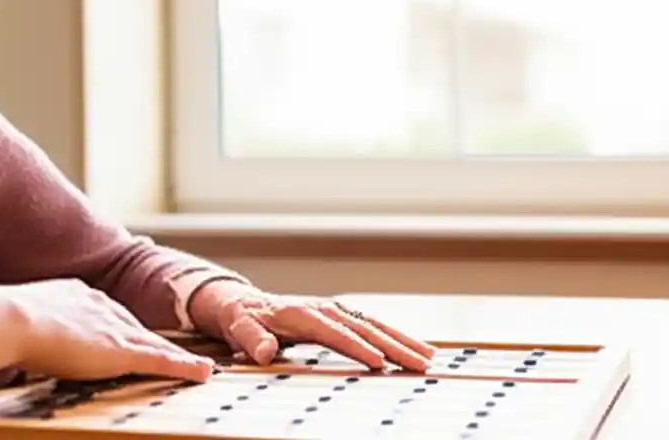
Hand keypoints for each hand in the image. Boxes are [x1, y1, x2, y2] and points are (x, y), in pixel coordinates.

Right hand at [3, 279, 214, 382]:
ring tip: (197, 364)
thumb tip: (1, 337)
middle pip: (134, 326)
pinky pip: (161, 361)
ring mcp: (113, 328)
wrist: (11, 318)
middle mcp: (100, 306)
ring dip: (176, 355)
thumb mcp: (13, 319)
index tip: (123, 332)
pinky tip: (203, 372)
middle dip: (152, 339)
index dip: (117, 325)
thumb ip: (21, 328)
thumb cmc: (0, 321)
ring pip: (153, 343)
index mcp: (74, 294)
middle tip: (172, 349)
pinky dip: (184, 367)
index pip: (104, 312)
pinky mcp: (120, 351)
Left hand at [189, 283, 434, 371]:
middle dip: (394, 346)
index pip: (334, 333)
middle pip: (364, 327)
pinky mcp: (340, 315)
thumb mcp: (240, 330)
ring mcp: (334, 310)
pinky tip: (415, 348)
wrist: (244, 304)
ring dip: (402, 340)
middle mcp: (323, 308)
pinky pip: (372, 325)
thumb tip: (267, 352)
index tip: (379, 362)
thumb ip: (253, 341)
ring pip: (374, 324)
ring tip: (428, 357)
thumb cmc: (242, 320)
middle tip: (420, 364)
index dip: (357, 347)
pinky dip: (395, 335)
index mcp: (301, 313)